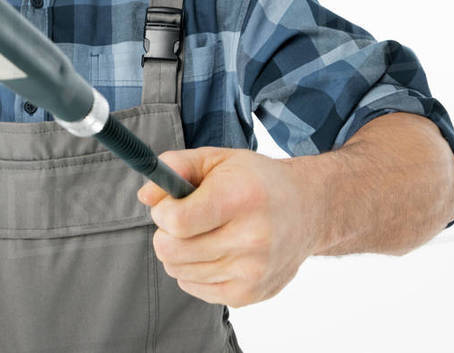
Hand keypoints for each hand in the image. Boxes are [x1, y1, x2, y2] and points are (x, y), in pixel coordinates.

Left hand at [136, 147, 319, 307]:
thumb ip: (176, 166)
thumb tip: (145, 195)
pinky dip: (194, 270)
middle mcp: (251, 237)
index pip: (176, 221)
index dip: (162, 212)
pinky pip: (194, 288)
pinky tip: (215, 252)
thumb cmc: (256, 180)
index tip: (171, 204)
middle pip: (171, 250)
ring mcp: (252, 271)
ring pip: (179, 271)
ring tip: (204, 233)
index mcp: (241, 198)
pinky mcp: (249, 294)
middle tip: (184, 220)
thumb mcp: (218, 160)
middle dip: (166, 233)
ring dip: (180, 252)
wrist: (308, 209)